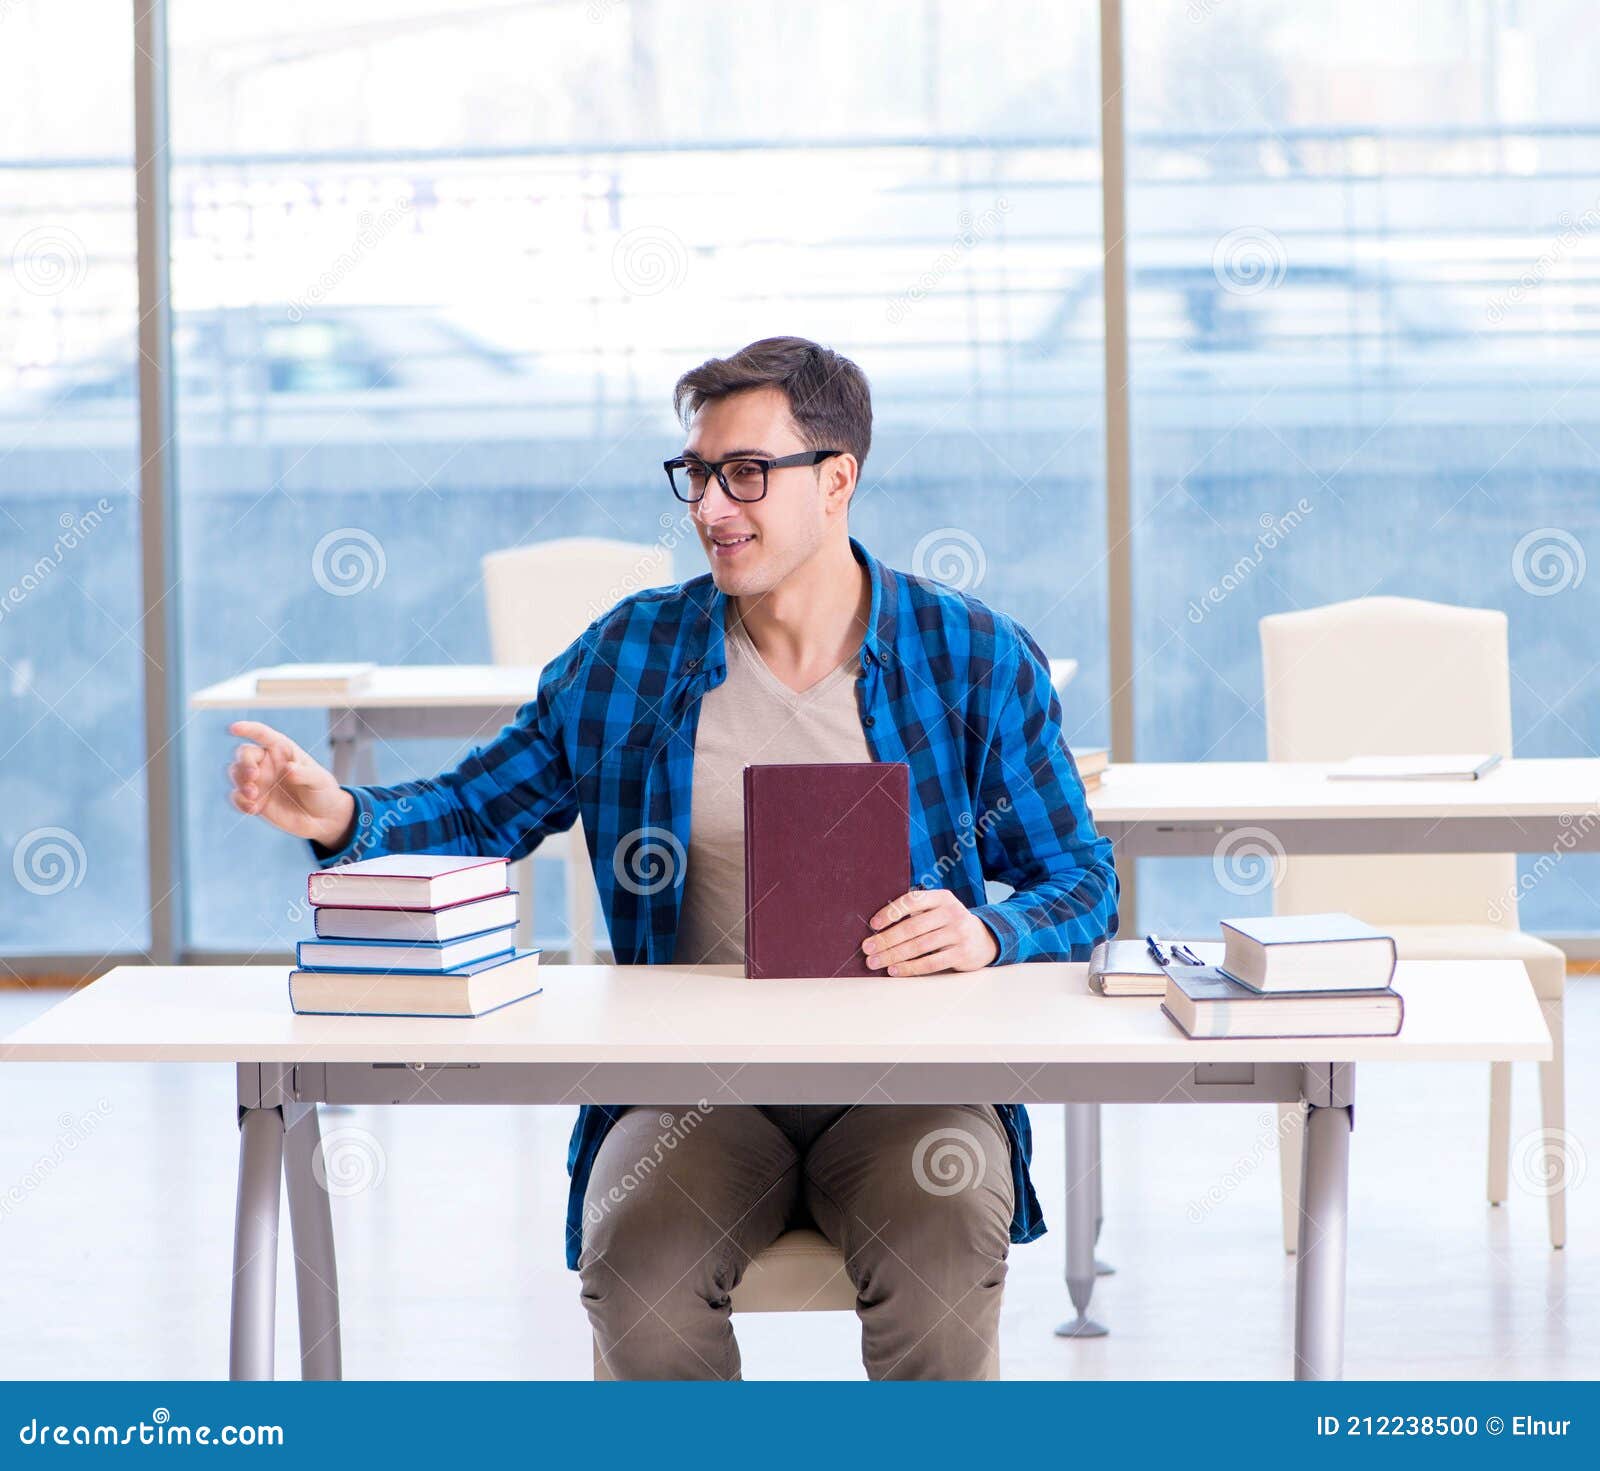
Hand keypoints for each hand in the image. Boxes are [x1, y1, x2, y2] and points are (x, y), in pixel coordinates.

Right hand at [227, 719, 354, 847]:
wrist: (321, 817)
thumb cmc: (322, 791)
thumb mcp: (319, 780)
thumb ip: (304, 774)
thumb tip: (288, 768)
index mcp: (282, 749)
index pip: (262, 734)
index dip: (247, 729)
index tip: (234, 728)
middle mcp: (266, 762)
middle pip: (244, 753)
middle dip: (244, 763)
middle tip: (254, 776)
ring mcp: (258, 781)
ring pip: (235, 773)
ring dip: (240, 782)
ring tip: (254, 795)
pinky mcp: (254, 800)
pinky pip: (236, 797)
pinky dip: (240, 802)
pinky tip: (253, 809)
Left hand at [860, 887, 999, 975]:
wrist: (984, 939)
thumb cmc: (949, 923)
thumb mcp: (939, 909)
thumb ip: (917, 912)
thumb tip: (878, 926)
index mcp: (942, 897)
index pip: (912, 901)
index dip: (891, 912)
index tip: (873, 924)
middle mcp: (951, 913)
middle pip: (912, 927)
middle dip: (886, 939)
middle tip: (868, 948)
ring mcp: (958, 933)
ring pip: (919, 947)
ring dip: (893, 955)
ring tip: (876, 962)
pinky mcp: (961, 953)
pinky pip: (930, 963)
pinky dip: (910, 967)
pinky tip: (895, 970)